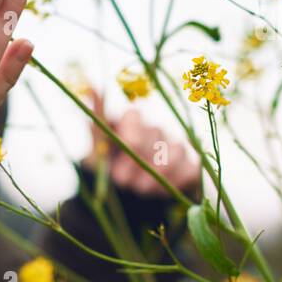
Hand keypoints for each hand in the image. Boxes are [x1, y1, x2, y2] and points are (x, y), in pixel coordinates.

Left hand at [82, 91, 200, 198]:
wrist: (126, 195)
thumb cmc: (109, 166)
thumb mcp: (98, 146)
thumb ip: (96, 121)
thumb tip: (91, 86)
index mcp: (130, 121)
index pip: (135, 115)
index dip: (132, 134)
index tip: (125, 149)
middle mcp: (155, 129)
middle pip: (154, 134)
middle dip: (138, 160)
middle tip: (122, 180)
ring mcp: (175, 145)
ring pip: (174, 152)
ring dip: (156, 174)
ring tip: (139, 189)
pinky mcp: (189, 165)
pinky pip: (190, 169)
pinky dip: (175, 182)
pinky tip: (160, 191)